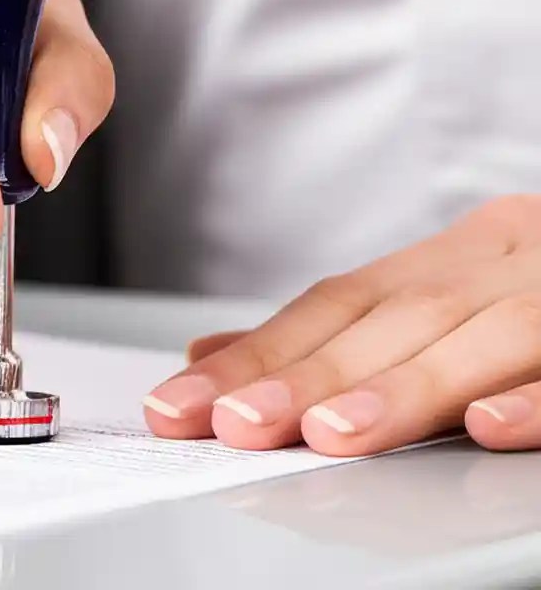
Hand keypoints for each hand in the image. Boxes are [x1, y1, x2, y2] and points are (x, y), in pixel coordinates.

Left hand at [144, 195, 540, 454]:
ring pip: (489, 335)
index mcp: (457, 256)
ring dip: (406, 388)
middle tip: (235, 424)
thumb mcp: (443, 301)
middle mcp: (512, 260)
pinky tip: (489, 429)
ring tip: (333, 434)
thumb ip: (339, 335)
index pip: (338, 303)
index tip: (182, 404)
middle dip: (307, 375)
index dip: (258, 353)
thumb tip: (211, 357)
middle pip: (398, 317)